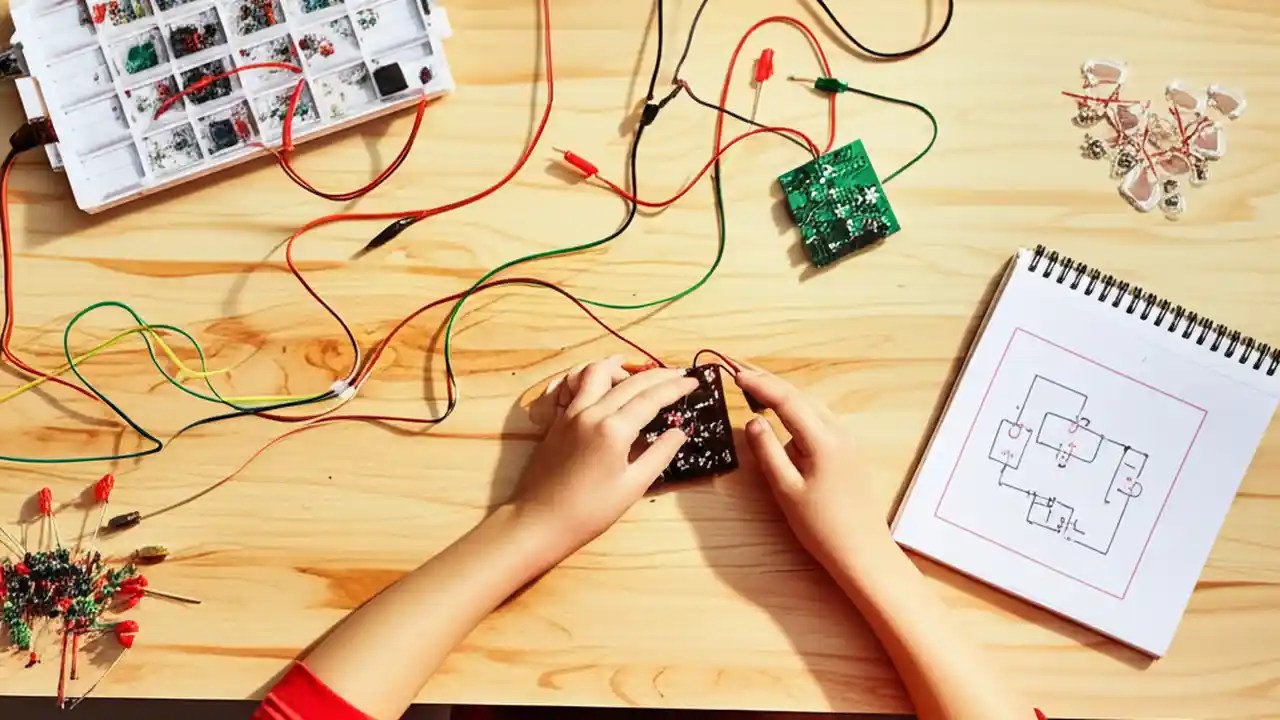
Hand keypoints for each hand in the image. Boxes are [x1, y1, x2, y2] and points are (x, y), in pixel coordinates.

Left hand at [509, 356, 696, 557]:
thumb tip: (679, 433)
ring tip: (638, 371)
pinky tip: (604, 384)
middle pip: (630, 382)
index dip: (675, 388)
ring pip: (597, 373)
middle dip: (658, 375)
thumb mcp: (632, 487)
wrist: (539, 521)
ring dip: (621, 367)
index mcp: (614, 429)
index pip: (651, 398)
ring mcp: (571, 413)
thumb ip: (659, 454)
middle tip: (679, 374)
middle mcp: (592, 412)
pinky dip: (594, 377)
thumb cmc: (590, 511)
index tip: (694, 381)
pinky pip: (576, 385)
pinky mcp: (557, 420)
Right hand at [736, 368, 889, 564]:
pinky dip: (798, 413)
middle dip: (771, 384)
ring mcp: (848, 441)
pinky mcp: (849, 452)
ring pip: (812, 408)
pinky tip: (785, 419)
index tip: (736, 375)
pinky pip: (820, 422)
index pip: (787, 401)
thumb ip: (767, 451)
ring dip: (785, 397)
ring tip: (758, 391)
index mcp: (823, 439)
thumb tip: (753, 421)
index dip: (760, 385)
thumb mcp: (786, 489)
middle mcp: (839, 433)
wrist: (863, 551)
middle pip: (801, 397)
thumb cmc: (821, 526)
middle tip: (742, 373)